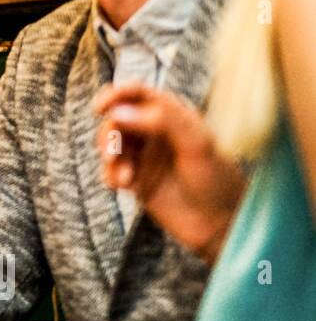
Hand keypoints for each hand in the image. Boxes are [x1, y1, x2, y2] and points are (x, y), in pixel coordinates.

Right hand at [94, 83, 245, 262]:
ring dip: (110, 157)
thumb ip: (160, 120)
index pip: (138, 94)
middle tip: (113, 153)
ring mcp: (144, 157)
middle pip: (117, 120)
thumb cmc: (217, 180)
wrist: (221, 226)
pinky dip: (110, 175)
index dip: (116, 94)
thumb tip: (118, 112)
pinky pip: (110, 171)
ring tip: (124, 176)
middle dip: (110, 134)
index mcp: (172, 116)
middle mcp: (155, 133)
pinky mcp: (136, 180)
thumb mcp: (196, 143)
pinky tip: (123, 185)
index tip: (99, 107)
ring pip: (111, 145)